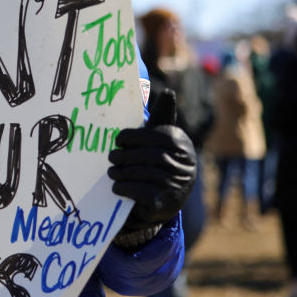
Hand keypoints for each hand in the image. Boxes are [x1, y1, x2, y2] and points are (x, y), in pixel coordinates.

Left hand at [107, 89, 195, 232]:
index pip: (158, 136)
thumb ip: (162, 117)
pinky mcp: (166, 204)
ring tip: (112, 172)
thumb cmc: (159, 162)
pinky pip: (141, 192)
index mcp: (183, 145)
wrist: (163, 202)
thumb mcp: (161, 140)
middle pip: (151, 156)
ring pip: (145, 174)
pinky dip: (125, 188)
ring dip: (122, 172)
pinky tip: (117, 187)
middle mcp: (185, 165)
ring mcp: (178, 185)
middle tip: (111, 157)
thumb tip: (168, 92)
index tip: (118, 140)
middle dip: (126, 155)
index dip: (135, 137)